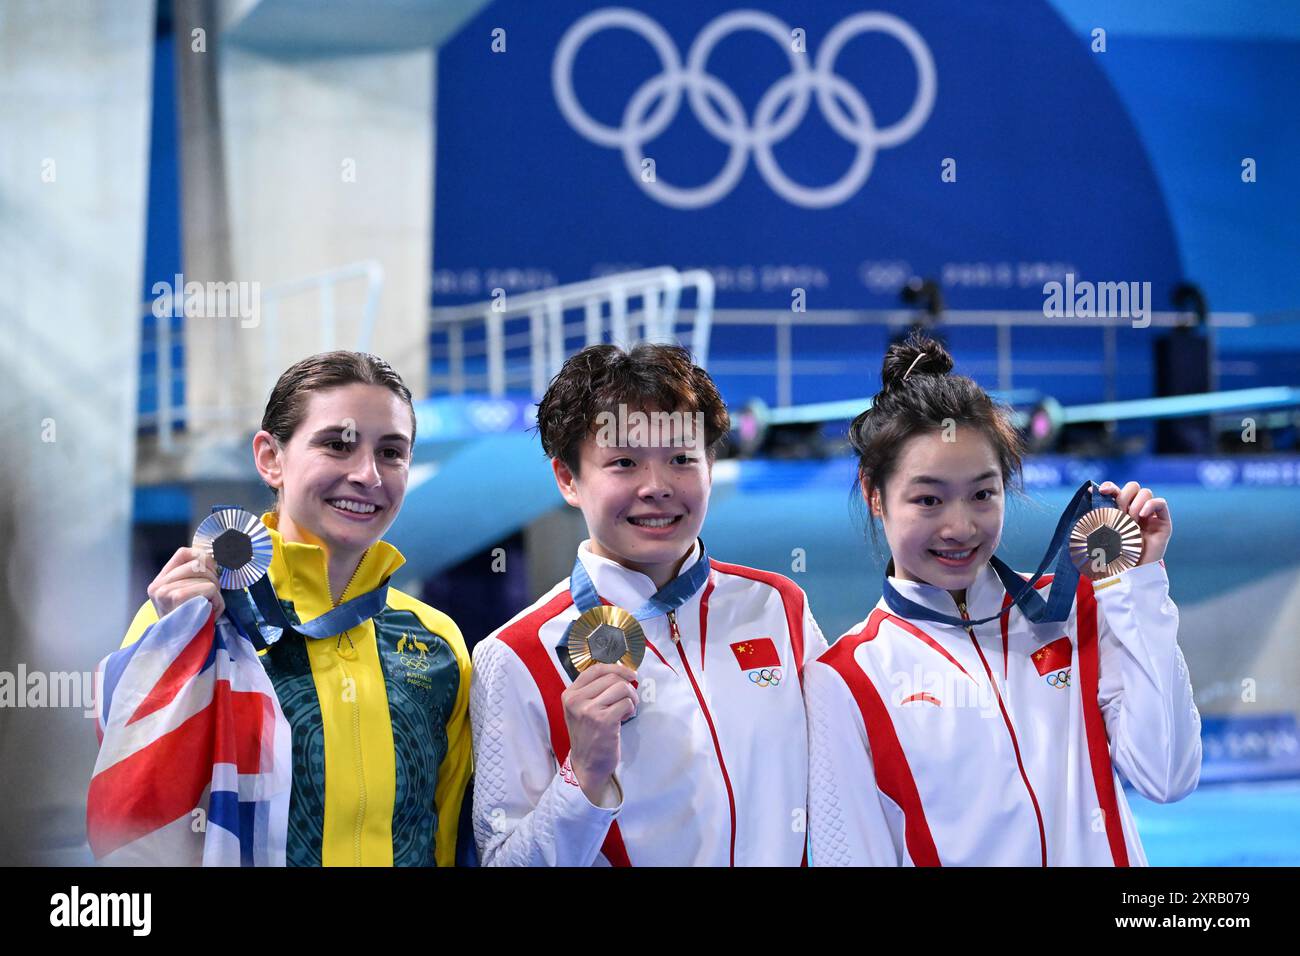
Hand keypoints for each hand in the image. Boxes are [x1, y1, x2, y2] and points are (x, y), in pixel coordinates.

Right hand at [147, 547, 224, 619]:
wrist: (183, 650)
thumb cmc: (191, 622)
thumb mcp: (188, 596)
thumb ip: (195, 576)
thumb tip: (218, 555)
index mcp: (160, 581)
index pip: (184, 552)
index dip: (204, 558)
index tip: (211, 573)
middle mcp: (158, 585)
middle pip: (199, 562)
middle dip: (214, 578)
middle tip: (211, 596)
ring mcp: (165, 591)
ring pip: (207, 575)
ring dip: (216, 593)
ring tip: (208, 607)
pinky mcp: (177, 598)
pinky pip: (210, 587)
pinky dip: (217, 601)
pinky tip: (209, 613)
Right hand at [561, 662, 637, 805]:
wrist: (587, 765)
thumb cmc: (588, 735)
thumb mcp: (581, 709)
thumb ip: (593, 690)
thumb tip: (621, 672)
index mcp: (570, 694)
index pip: (596, 669)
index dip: (617, 668)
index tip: (629, 674)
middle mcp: (576, 700)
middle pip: (612, 677)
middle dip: (627, 686)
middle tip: (629, 699)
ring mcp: (589, 710)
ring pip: (621, 688)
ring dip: (631, 697)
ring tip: (627, 709)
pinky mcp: (603, 721)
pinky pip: (626, 703)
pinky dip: (631, 709)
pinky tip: (625, 717)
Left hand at [1097, 480, 1171, 566]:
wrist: (1127, 574)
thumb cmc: (1111, 555)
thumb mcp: (1101, 531)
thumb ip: (1098, 512)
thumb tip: (1089, 490)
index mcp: (1118, 511)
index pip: (1117, 490)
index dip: (1110, 486)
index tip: (1103, 491)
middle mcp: (1134, 511)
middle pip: (1133, 487)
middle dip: (1124, 497)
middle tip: (1119, 514)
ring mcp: (1149, 516)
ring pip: (1145, 492)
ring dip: (1135, 504)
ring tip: (1130, 521)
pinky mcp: (1163, 523)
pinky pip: (1161, 503)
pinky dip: (1150, 504)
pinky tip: (1141, 515)